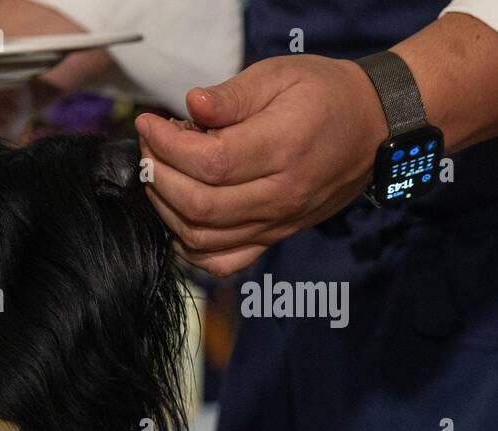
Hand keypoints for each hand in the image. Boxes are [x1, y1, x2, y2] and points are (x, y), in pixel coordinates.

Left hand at [135, 55, 387, 275]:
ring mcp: (277, 222)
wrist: (375, 129)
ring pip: (201, 237)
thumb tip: (190, 105)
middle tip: (149, 149)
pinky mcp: (274, 237)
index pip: (209, 162)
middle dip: (158, 176)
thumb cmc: (325, 96)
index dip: (167, 146)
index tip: (149, 124)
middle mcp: (280, 194)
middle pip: (198, 204)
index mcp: (284, 148)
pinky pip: (221, 262)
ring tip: (159, 175)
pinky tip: (177, 216)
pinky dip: (189, 248)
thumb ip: (232, 95)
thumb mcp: (281, 75)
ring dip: (165, 209)